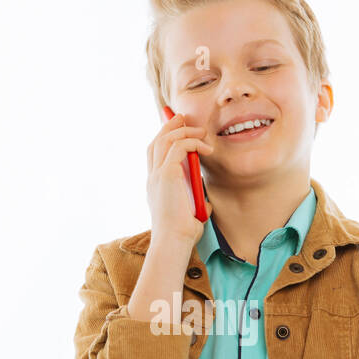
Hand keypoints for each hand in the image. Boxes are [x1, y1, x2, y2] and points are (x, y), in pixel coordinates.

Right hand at [146, 111, 213, 247]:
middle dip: (170, 126)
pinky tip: (206, 148)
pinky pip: (179, 146)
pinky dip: (193, 142)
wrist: (173, 241)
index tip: (178, 128)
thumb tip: (204, 203)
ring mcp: (157, 174)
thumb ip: (195, 205)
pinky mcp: (167, 174)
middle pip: (157, 141)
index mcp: (155, 185)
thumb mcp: (190, 216)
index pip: (155, 153)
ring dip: (183, 130)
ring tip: (200, 130)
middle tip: (183, 117)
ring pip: (165, 139)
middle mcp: (153, 177)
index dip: (164, 137)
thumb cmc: (182, 234)